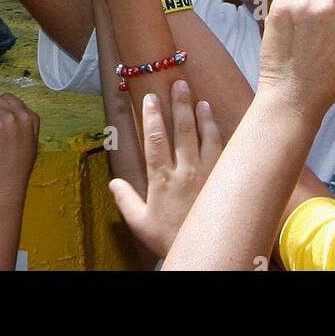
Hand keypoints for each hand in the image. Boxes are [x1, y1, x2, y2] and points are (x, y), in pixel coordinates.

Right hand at [108, 81, 222, 256]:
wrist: (204, 252)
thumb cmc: (169, 238)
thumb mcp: (141, 223)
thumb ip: (126, 201)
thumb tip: (113, 182)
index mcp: (162, 180)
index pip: (155, 141)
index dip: (152, 117)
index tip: (150, 98)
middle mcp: (185, 172)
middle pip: (182, 131)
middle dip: (178, 105)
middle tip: (178, 83)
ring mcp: (206, 174)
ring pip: (204, 136)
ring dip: (200, 114)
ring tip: (197, 97)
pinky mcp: (221, 178)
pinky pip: (221, 149)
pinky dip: (217, 131)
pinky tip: (214, 118)